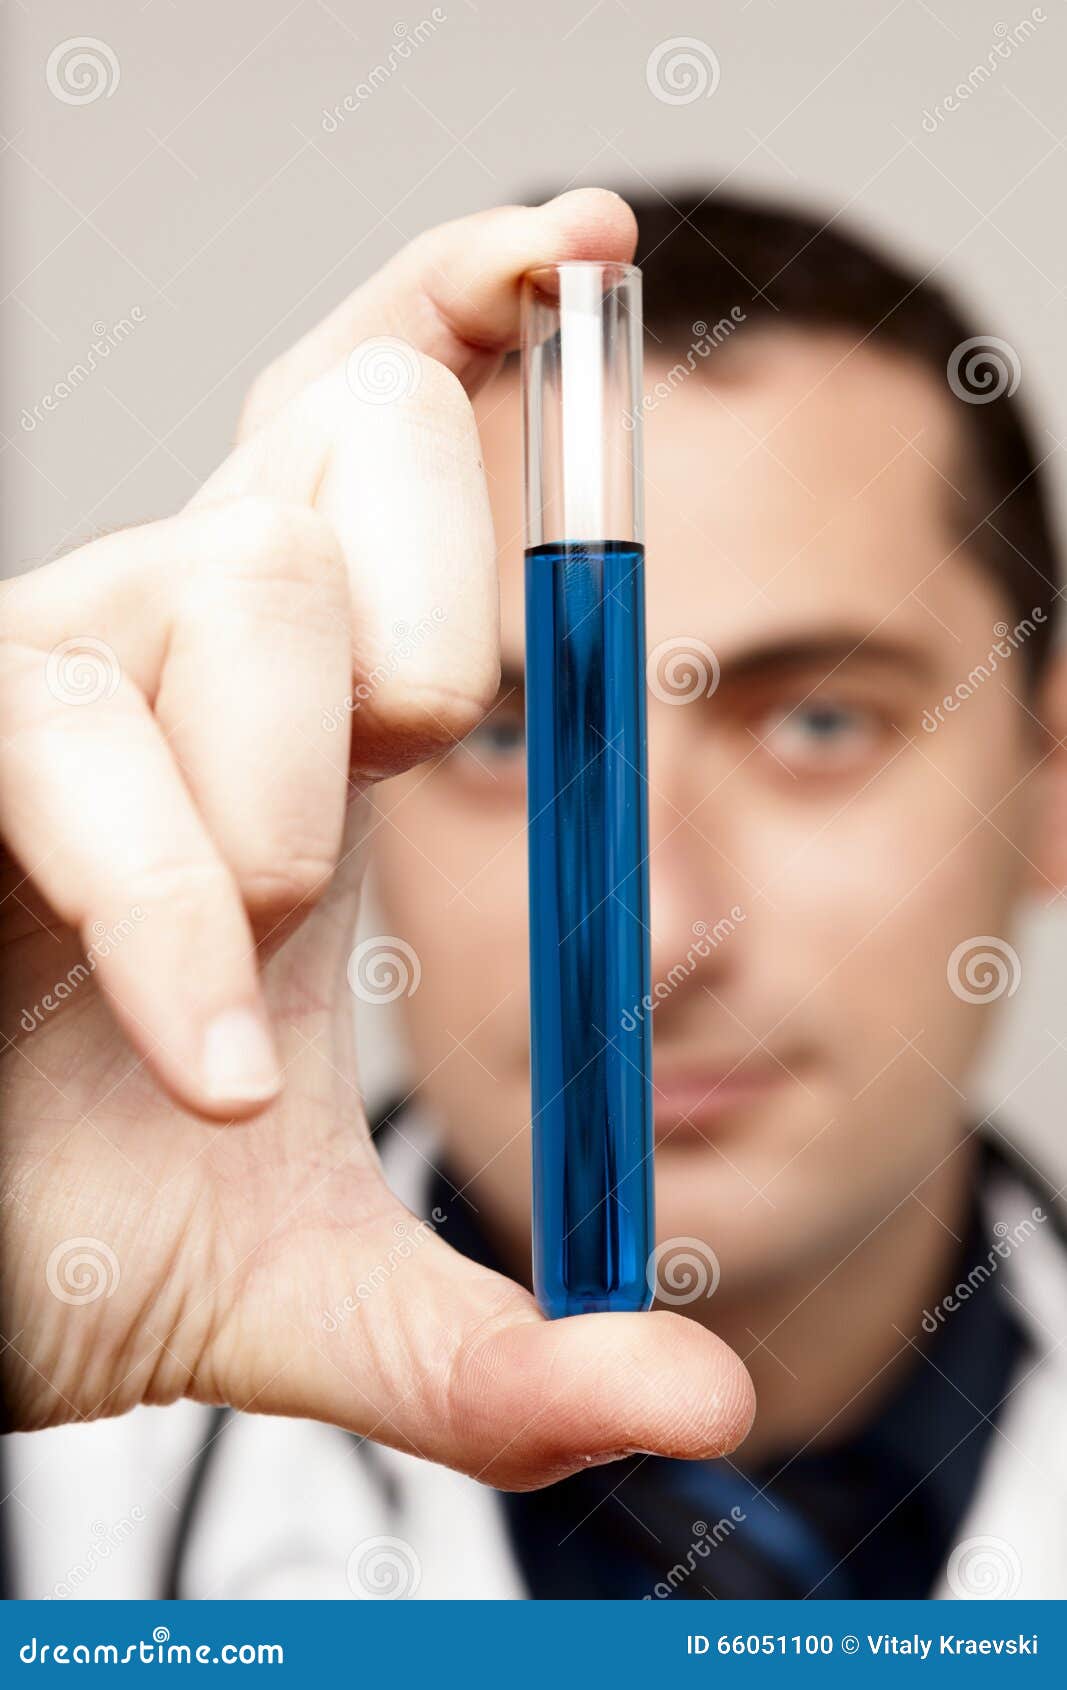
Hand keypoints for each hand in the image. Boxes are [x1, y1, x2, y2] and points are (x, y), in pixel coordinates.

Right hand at [0, 190, 753, 1486]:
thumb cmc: (96, 1222)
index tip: (582, 242)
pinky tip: (200, 1052)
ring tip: (257, 1004)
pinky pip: (72, 740)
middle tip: (440, 740)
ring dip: (284, 799)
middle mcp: (182, 665)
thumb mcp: (324, 1291)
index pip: (389, 443)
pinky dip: (162, 907)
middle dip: (437, 581)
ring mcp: (54, 685)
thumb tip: (705, 1406)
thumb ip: (503, 1348)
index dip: (472, 310)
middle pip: (342, 447)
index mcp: (308, 724)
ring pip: (224, 591)